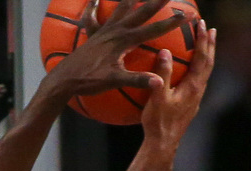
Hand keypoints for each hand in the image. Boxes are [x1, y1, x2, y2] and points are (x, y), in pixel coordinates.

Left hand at [47, 0, 179, 101]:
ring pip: (121, 8)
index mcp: (124, 41)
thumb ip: (137, 80)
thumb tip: (158, 82)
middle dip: (157, 1)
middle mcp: (116, 30)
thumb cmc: (89, 81)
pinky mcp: (93, 34)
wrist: (64, 80)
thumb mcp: (115, 81)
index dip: (171, 23)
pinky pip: (93, 17)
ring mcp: (104, 30)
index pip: (153, 30)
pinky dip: (93, 7)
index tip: (187, 15)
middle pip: (141, 11)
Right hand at [138, 26, 215, 157]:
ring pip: (205, 73)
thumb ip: (162, 75)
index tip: (202, 24)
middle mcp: (198, 92)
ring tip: (205, 46)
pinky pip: (197, 82)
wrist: (162, 146)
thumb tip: (165, 52)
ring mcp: (195, 100)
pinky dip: (198, 70)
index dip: (202, 40)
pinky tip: (191, 71)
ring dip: (206, 57)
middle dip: (210, 45)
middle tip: (211, 30)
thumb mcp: (158, 98)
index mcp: (193, 87)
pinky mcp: (190, 106)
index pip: (201, 58)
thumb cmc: (158, 123)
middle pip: (208, 63)